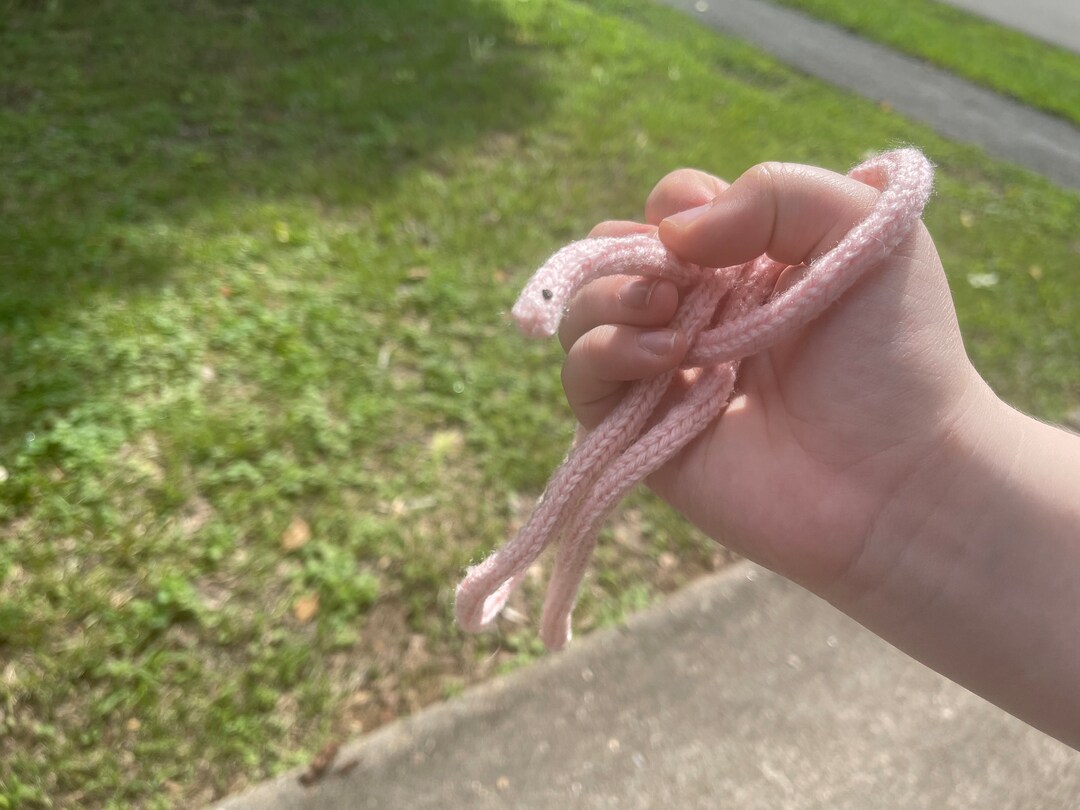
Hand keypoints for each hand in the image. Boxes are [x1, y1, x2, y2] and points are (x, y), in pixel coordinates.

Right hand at [559, 161, 991, 596]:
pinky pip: (581, 379)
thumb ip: (775, 192)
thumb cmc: (896, 353)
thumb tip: (672, 234)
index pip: (671, 212)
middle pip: (612, 255)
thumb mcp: (864, 227)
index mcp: (747, 264)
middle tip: (681, 279)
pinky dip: (603, 352)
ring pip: (583, 313)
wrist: (898, 474)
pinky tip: (668, 357)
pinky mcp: (641, 433)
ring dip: (611, 296)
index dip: (677, 206)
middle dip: (630, 251)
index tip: (715, 230)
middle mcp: (697, 315)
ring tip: (671, 316)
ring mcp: (666, 375)